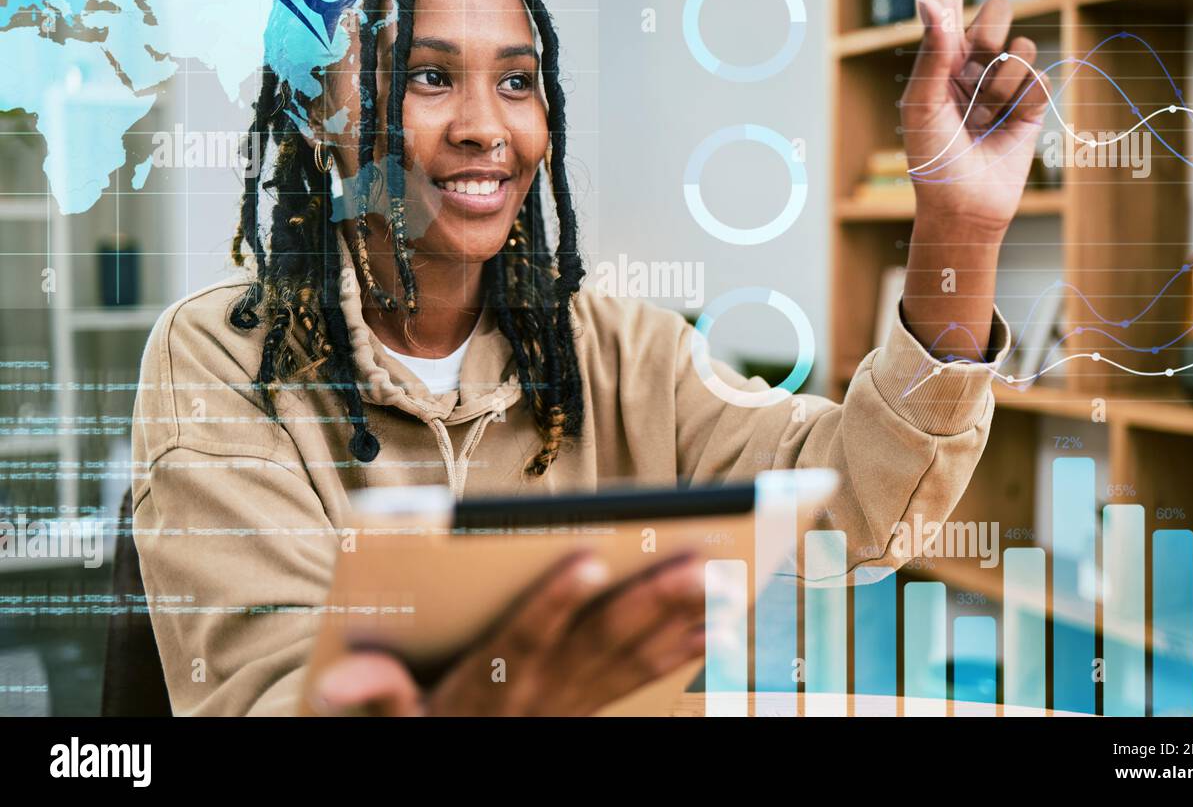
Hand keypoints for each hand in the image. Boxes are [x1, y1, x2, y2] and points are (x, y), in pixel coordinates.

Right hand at [312, 552, 706, 715]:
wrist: (471, 758)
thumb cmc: (432, 727)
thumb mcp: (397, 721)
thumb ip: (376, 693)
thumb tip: (343, 673)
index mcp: (493, 683)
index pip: (525, 638)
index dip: (554, 602)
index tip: (585, 561)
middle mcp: (544, 690)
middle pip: (599, 641)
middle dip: (649, 602)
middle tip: (694, 564)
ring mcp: (578, 697)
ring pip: (635, 654)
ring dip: (680, 620)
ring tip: (722, 582)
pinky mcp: (598, 699)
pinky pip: (648, 676)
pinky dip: (686, 650)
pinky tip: (722, 624)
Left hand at [901, 0, 1050, 235]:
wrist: (964, 205)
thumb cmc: (931, 157)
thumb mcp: (921, 102)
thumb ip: (932, 50)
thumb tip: (928, 1)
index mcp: (941, 59)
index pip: (950, 5)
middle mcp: (973, 65)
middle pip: (997, 13)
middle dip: (989, 33)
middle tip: (974, 66)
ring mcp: (1004, 83)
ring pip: (1020, 48)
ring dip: (1001, 83)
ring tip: (983, 116)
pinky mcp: (1031, 104)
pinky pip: (1039, 78)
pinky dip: (1023, 102)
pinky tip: (1006, 126)